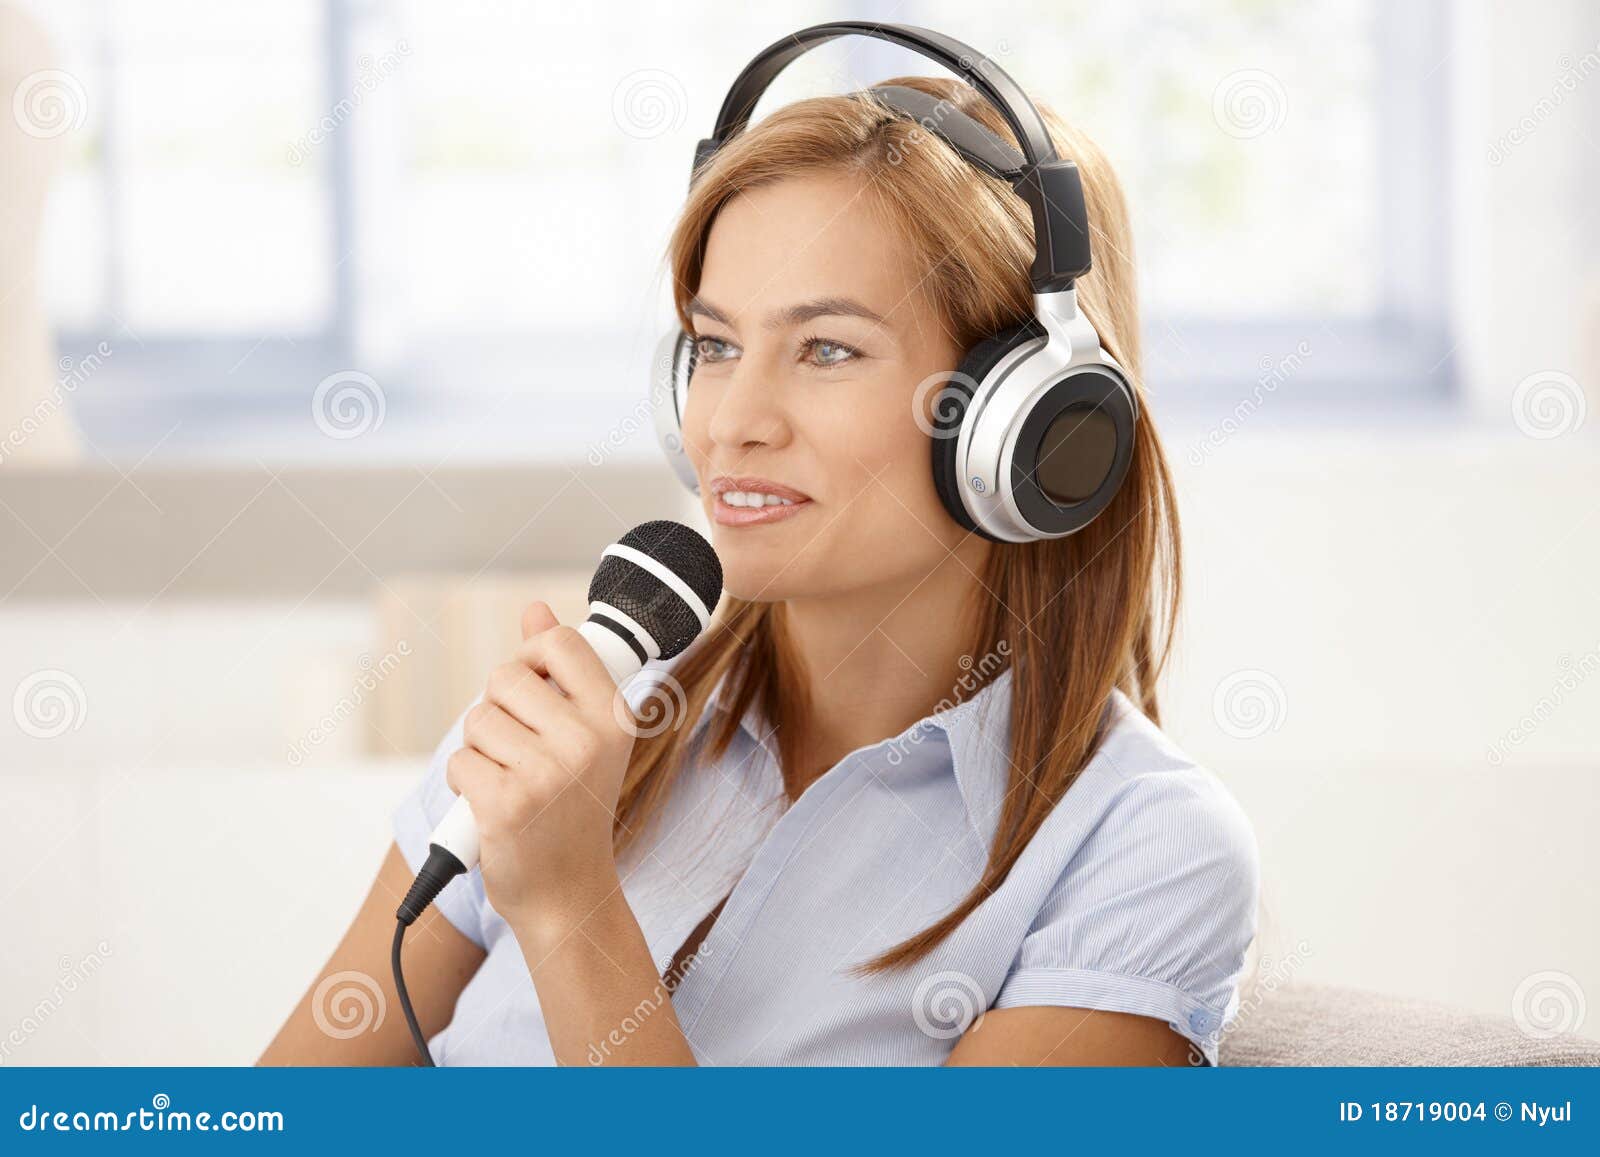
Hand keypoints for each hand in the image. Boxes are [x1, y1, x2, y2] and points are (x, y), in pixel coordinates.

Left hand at [446, 602, 632, 935]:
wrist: (568, 893)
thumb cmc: (572, 808)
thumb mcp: (582, 736)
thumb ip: (560, 671)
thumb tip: (534, 610)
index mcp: (612, 717)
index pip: (560, 642)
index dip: (531, 656)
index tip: (532, 687)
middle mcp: (586, 740)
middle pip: (505, 677)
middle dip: (497, 709)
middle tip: (517, 750)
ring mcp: (547, 773)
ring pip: (477, 720)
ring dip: (479, 749)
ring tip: (508, 780)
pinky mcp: (505, 804)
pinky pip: (460, 761)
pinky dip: (463, 783)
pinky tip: (490, 806)